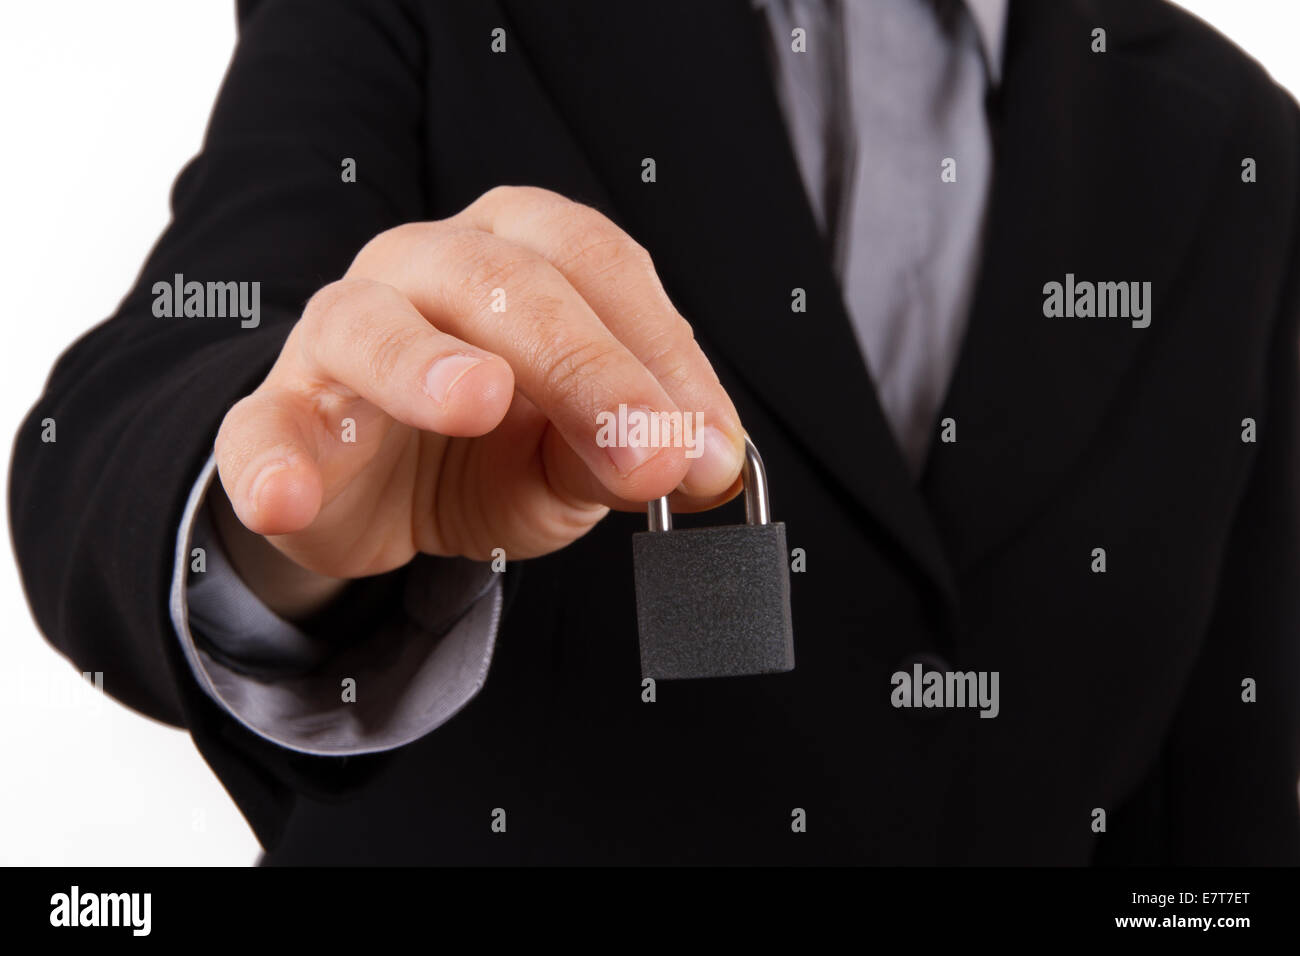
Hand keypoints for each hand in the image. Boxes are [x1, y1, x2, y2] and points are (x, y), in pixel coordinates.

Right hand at [212, 186, 744, 613]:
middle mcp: (422, 268)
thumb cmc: (488, 452)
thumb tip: (706, 462)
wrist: (373, 494)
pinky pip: (259, 429)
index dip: (659, 348)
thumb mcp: (571, 456)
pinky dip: (270, 463)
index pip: (597, 265)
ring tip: (477, 403)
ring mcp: (339, 336)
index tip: (707, 442)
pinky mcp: (276, 416)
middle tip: (643, 448)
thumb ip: (628, 451)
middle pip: (502, 283)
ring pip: (370, 325)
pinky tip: (287, 497)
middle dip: (583, 365)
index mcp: (514, 254)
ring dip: (424, 363)